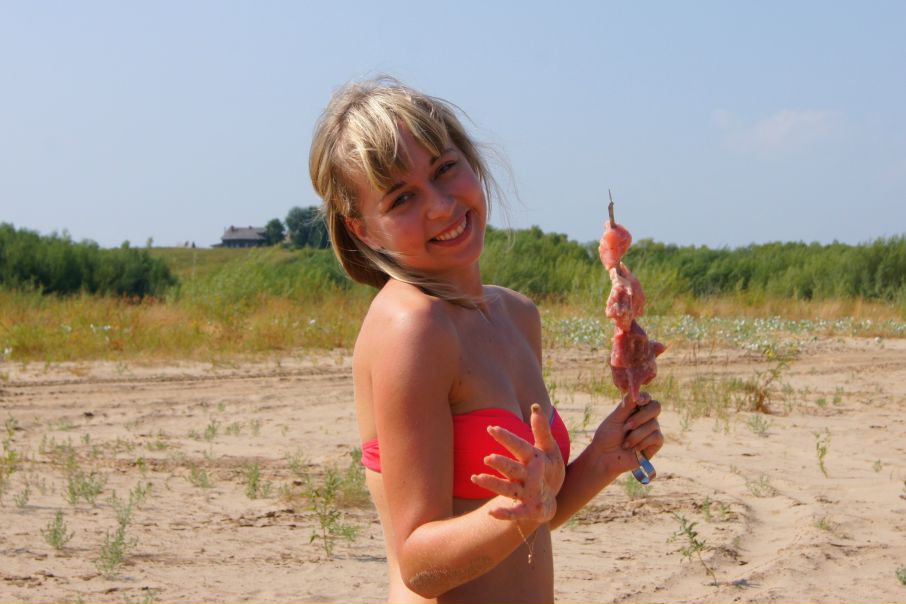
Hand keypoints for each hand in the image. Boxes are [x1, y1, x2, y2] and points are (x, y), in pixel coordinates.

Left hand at [470, 404, 565, 523]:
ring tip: (476, 478)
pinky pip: (516, 513)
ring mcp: (530, 494)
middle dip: (502, 464)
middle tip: (487, 457)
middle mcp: (533, 477)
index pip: (521, 447)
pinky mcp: (529, 510)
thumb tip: (535, 405)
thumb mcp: (548, 449)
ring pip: (509, 489)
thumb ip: (541, 429)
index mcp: (537, 460)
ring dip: (494, 485)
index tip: (490, 428)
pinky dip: (505, 514)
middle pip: (515, 469)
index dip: (507, 438)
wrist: (553, 498)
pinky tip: (491, 512)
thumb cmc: (547, 468)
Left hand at [592, 391, 662, 474]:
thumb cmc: (607, 436)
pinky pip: (656, 437)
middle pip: (656, 406)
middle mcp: (646, 417)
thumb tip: (637, 393)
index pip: (646, 397)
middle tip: (626, 426)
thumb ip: (626, 406)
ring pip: (654, 424)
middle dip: (640, 417)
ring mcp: (652, 430)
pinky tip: (633, 449)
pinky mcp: (655, 444)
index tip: (638, 401)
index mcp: (635, 408)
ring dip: (636, 435)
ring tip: (625, 443)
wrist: (605, 457)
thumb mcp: (615, 418)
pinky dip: (642, 442)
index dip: (645, 397)